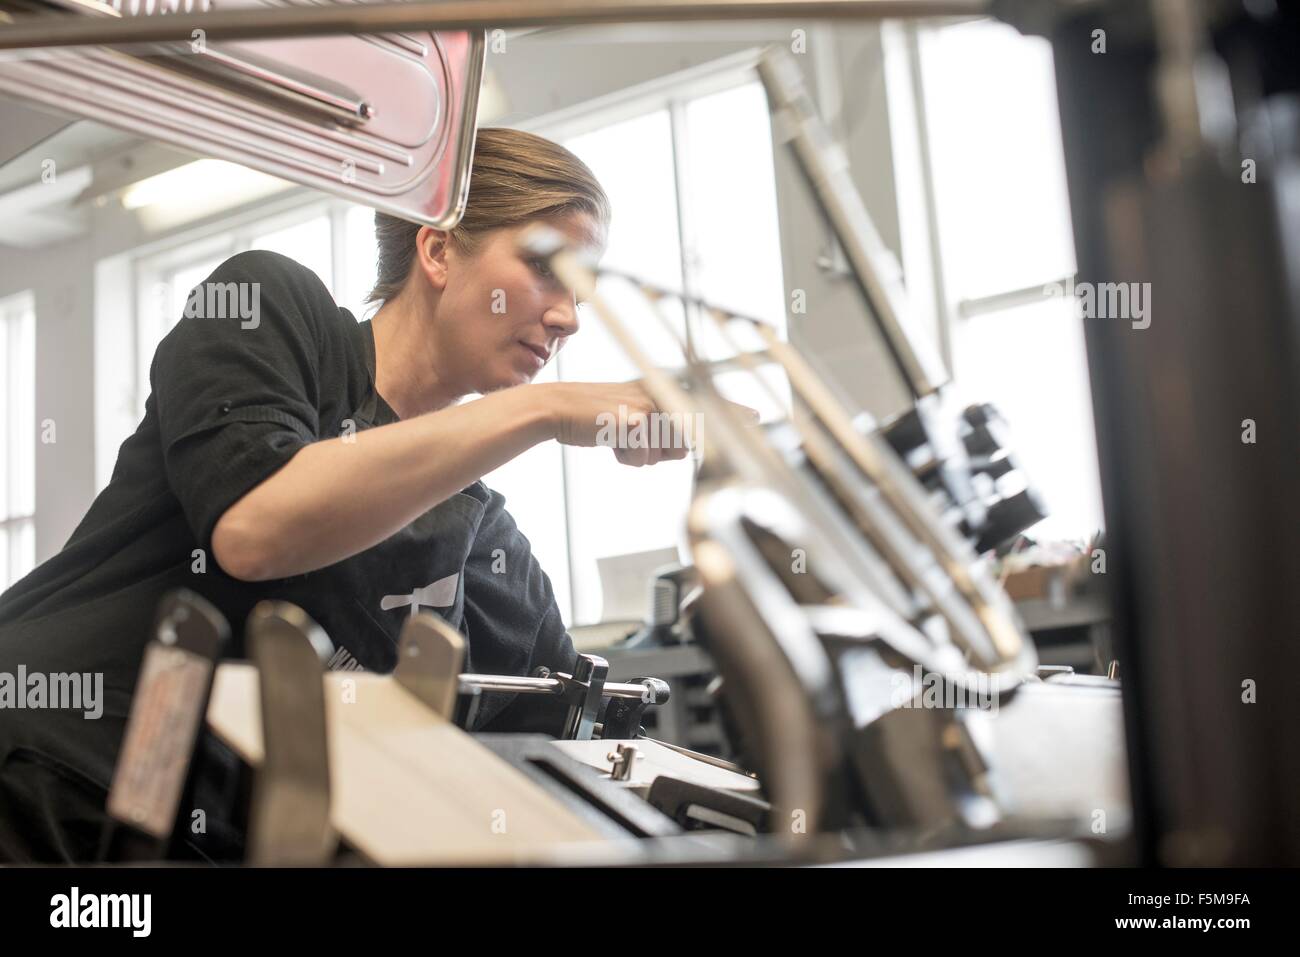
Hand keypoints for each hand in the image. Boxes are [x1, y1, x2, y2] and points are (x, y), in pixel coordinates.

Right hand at [541, 380, 757, 467]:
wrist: (558, 409)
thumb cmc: (597, 416)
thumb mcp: (634, 418)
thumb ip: (663, 431)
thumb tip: (687, 447)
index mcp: (661, 389)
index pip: (706, 402)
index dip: (734, 411)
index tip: (758, 417)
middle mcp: (659, 394)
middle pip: (686, 436)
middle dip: (666, 447)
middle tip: (635, 432)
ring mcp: (646, 407)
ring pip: (665, 450)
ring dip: (644, 454)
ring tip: (620, 436)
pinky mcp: (632, 421)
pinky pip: (643, 456)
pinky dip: (628, 456)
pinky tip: (612, 440)